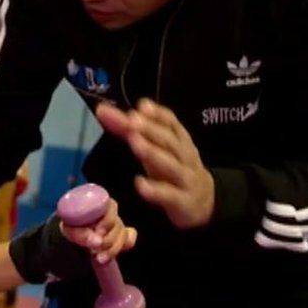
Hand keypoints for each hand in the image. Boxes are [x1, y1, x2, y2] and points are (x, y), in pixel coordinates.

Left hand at [8, 203, 134, 283]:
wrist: (60, 246)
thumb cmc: (63, 233)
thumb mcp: (66, 232)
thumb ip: (79, 235)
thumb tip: (96, 242)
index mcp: (93, 204)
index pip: (108, 205)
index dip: (107, 220)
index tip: (100, 233)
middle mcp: (106, 212)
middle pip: (118, 222)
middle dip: (110, 238)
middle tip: (96, 250)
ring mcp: (114, 225)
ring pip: (124, 233)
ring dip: (114, 248)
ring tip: (100, 259)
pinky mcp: (118, 238)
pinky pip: (130, 237)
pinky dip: (125, 245)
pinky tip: (113, 254)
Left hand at [97, 99, 214, 228]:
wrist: (204, 202)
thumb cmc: (173, 169)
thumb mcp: (155, 149)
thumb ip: (128, 131)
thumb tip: (103, 111)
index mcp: (179, 140)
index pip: (171, 123)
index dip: (158, 114)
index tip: (142, 106)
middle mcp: (184, 156)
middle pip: (169, 140)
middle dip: (151, 129)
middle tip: (132, 120)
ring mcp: (185, 179)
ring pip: (170, 164)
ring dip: (152, 152)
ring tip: (135, 142)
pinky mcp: (183, 201)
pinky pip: (170, 195)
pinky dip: (156, 190)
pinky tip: (139, 184)